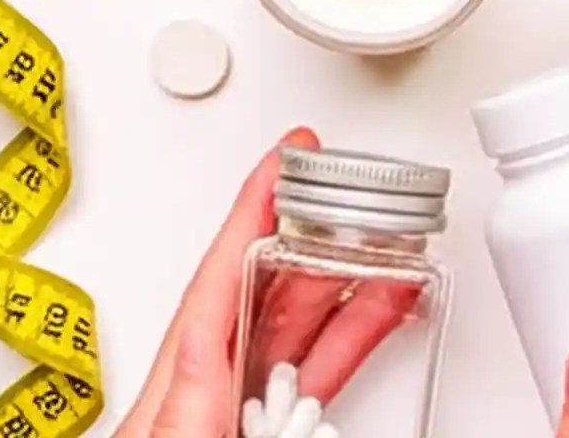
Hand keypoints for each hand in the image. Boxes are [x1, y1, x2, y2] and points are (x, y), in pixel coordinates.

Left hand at [115, 127, 412, 436]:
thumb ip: (186, 400)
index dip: (252, 210)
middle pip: (268, 294)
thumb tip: (199, 336)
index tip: (283, 158)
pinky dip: (351, 343)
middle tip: (356, 202)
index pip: (217, 279)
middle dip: (317, 240)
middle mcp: (209, 393)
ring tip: (394, 262)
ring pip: (302, 335)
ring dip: (351, 293)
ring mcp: (241, 413)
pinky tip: (378, 323)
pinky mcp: (269, 432)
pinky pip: (317, 375)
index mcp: (174, 390)